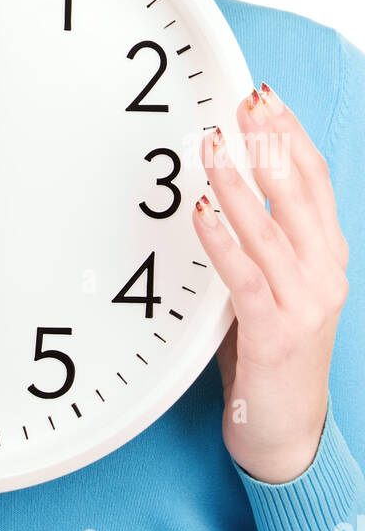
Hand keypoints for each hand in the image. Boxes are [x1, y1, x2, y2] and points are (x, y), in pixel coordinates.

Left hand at [194, 82, 349, 482]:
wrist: (284, 432)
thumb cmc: (269, 351)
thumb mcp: (276, 284)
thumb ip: (263, 240)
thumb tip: (226, 180)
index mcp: (328, 257)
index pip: (316, 181)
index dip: (292, 135)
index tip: (265, 98)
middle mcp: (325, 275)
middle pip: (301, 194)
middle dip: (271, 142)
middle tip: (242, 104)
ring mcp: (305, 305)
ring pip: (271, 229)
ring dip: (238, 183)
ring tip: (212, 147)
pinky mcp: (275, 334)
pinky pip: (244, 276)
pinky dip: (222, 240)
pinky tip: (202, 212)